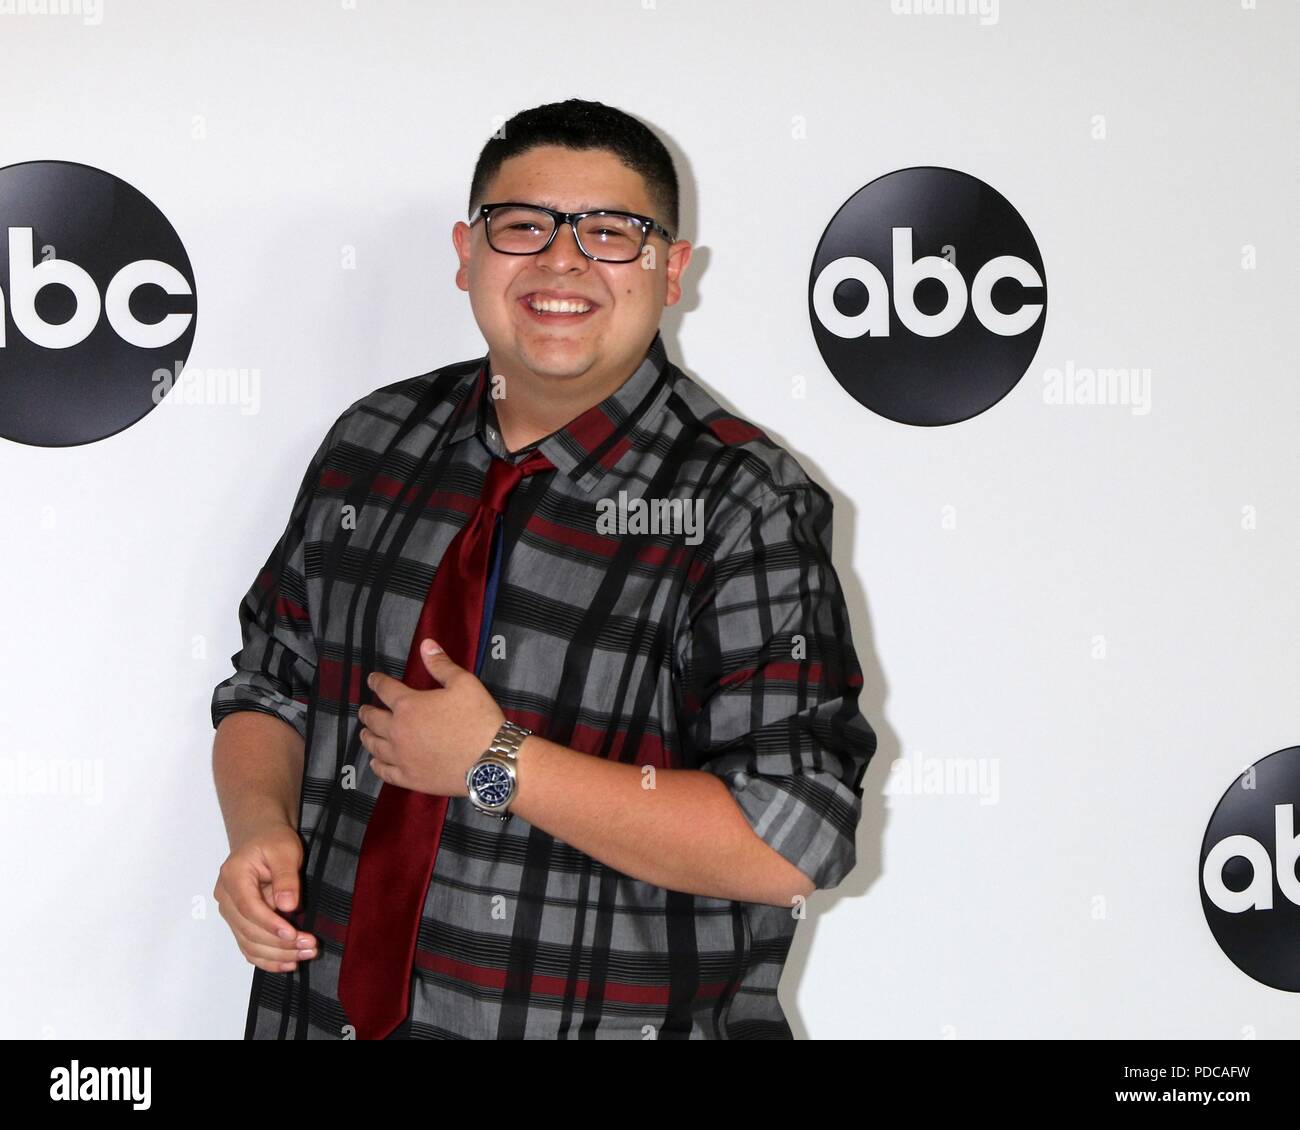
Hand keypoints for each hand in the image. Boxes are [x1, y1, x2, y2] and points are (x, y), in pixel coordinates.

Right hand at [213, 822, 317, 972]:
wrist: (259, 839)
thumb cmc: (272, 841)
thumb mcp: (285, 851)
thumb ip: (286, 878)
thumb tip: (288, 906)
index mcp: (233, 877)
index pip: (249, 908)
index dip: (270, 924)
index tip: (293, 934)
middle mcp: (226, 898)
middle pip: (249, 930)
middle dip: (280, 943)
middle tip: (310, 946)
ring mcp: (230, 913)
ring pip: (249, 944)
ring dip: (277, 955)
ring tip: (306, 954)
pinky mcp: (239, 923)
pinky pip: (250, 947)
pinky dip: (268, 959)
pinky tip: (289, 963)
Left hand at [358, 638, 504, 796]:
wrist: (490, 760)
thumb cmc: (478, 719)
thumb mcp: (464, 683)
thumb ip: (441, 665)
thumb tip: (426, 644)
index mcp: (408, 705)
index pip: (385, 689)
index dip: (376, 681)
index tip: (372, 679)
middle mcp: (398, 731)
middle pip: (373, 719)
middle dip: (367, 711)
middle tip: (364, 709)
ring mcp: (401, 757)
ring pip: (375, 745)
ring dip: (367, 736)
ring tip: (365, 733)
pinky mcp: (409, 777)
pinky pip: (385, 771)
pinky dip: (376, 764)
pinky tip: (375, 761)